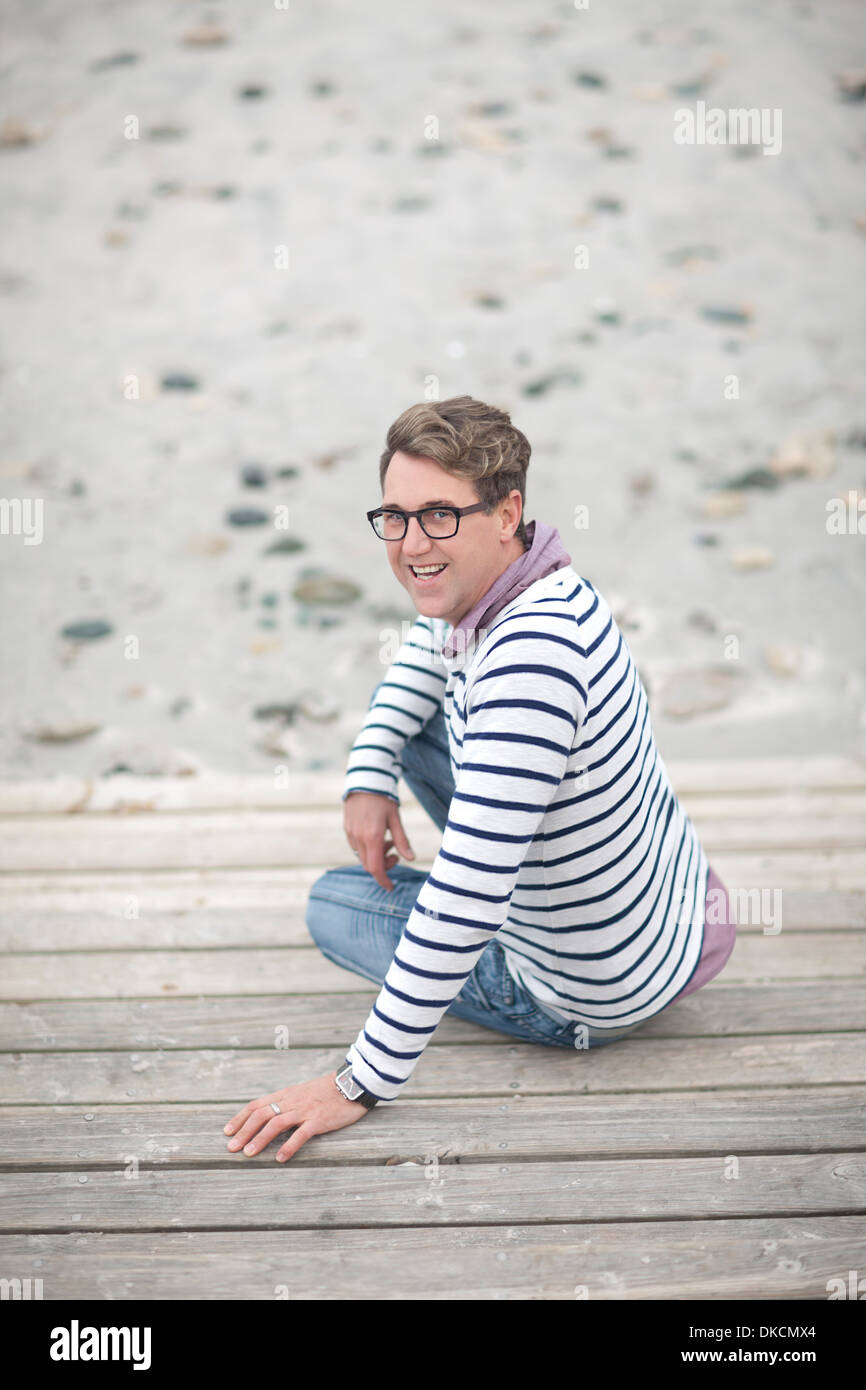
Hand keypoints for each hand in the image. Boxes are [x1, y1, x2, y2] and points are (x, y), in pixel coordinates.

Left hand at [223, 1072, 369, 1162]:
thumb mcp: (302, 1092)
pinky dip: (289, 1147)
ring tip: (248, 1153)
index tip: (227, 1131)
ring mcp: (305, 1110)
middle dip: (244, 1131)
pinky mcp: (319, 1120)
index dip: (240, 1118)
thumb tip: (269, 1115)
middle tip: (231, 1147)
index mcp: (286, 1094)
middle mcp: (291, 1101)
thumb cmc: (328, 1091)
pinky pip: (301, 1134)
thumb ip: (287, 1102)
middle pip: (262, 1114)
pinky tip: (280, 1159)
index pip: (257, 1105)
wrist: (352, 1084)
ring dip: (260, 1139)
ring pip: (276, 1124)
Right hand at [344, 790, 413, 890]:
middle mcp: (359, 837)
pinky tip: (376, 835)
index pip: (375, 868)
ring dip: (375, 855)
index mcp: (372, 837)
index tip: (390, 887)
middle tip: (395, 854)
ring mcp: (351, 833)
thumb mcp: (396, 819)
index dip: (383, 880)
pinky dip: (368, 848)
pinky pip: (356, 846)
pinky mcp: (347, 829)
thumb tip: (411, 858)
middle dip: (382, 866)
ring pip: (362, 856)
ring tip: (387, 840)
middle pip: (368, 865)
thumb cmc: (383, 799)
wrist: (365, 780)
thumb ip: (402, 840)